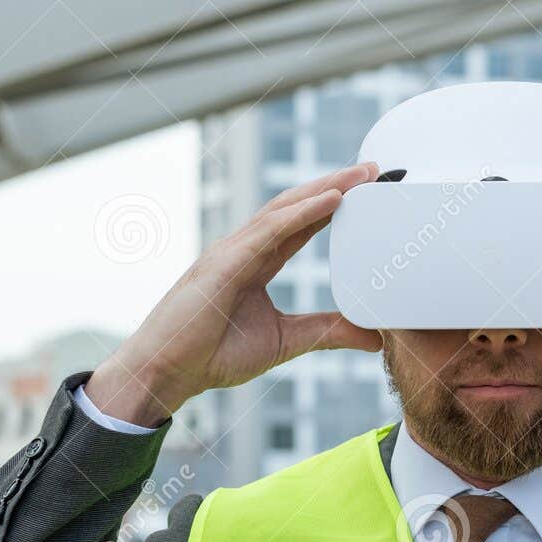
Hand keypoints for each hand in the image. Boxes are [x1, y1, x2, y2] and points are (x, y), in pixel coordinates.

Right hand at [85, 163, 381, 425]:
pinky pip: (270, 231)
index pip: (302, 225)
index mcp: (258, 262)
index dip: (334, 205)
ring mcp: (233, 250)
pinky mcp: (224, 262)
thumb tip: (375, 338)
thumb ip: (327, 332)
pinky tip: (332, 200)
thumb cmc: (213, 355)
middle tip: (373, 169)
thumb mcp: (286, 341)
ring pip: (285, 208)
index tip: (369, 190)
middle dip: (335, 185)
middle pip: (297, 206)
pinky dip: (302, 213)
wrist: (166, 371)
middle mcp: (245, 248)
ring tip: (359, 175)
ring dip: (325, 188)